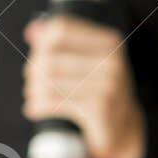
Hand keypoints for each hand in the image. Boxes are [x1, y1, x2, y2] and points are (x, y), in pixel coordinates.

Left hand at [22, 15, 144, 157]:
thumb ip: (61, 42)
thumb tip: (32, 30)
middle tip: (33, 84)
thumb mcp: (87, 61)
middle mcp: (112, 60)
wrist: (124, 127)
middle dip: (33, 73)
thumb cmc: (99, 90)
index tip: (38, 57)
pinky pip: (54, 103)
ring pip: (48, 81)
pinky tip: (34, 109)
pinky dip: (37, 107)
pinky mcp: (100, 108)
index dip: (41, 43)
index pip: (60, 29)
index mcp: (110, 42)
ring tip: (34, 97)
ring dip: (33, 91)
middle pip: (49, 57)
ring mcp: (108, 84)